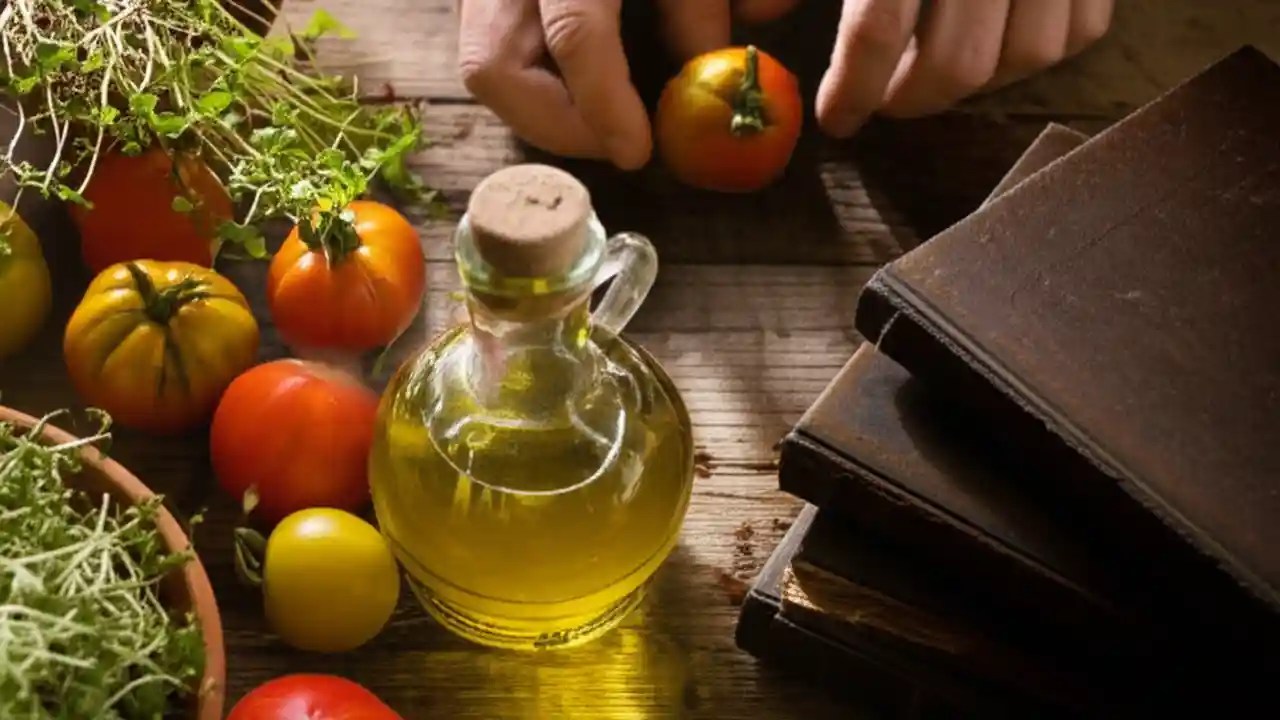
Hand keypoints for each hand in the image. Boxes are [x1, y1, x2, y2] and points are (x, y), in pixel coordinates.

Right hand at [458, 0, 733, 170]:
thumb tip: (716, 62)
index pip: (575, 33)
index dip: (605, 104)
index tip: (639, 149)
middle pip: (490, 66)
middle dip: (552, 125)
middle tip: (612, 142)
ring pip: (480, 64)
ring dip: (538, 109)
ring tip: (599, 119)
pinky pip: (490, 45)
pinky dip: (532, 80)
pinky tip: (578, 84)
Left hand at [814, 0, 1114, 136]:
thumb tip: (756, 16)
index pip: (877, 29)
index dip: (853, 88)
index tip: (838, 120)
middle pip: (956, 61)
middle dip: (912, 98)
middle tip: (884, 98)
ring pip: (1025, 55)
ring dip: (975, 81)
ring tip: (939, 63)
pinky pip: (1078, 32)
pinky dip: (1033, 52)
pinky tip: (998, 38)